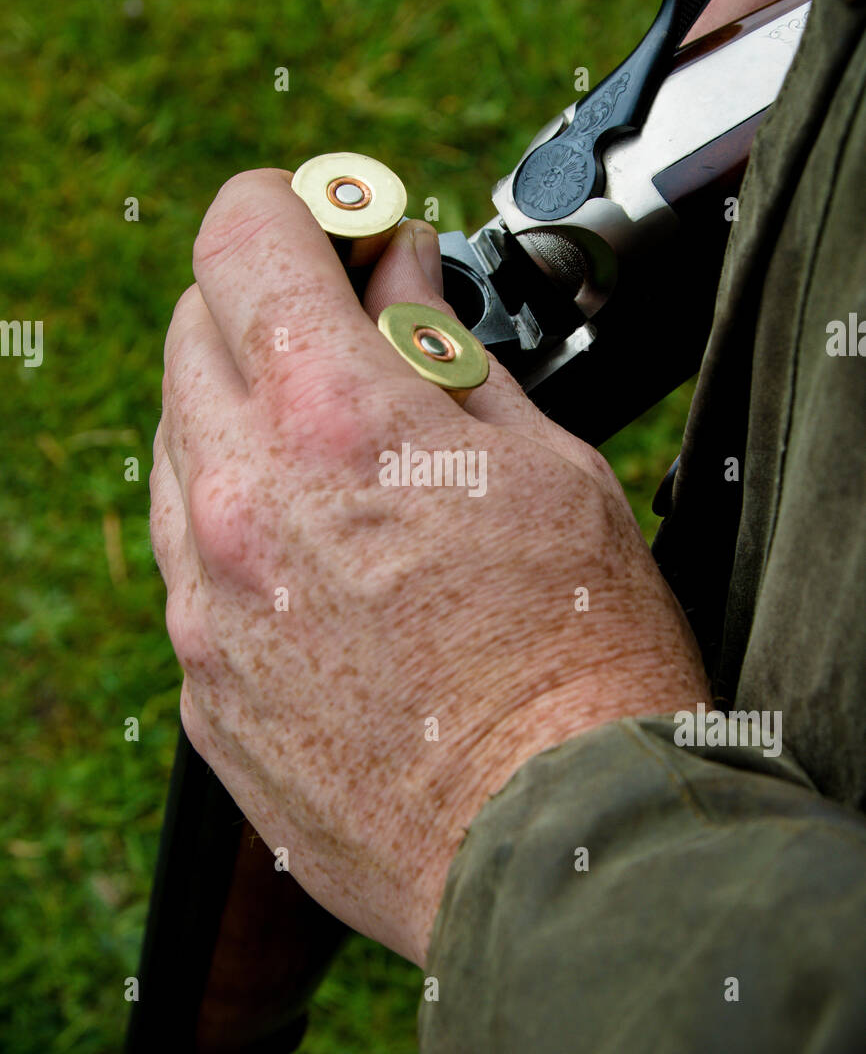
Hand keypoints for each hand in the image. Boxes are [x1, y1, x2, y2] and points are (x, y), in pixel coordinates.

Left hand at [151, 168, 709, 965]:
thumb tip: (399, 273)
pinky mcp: (202, 686)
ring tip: (345, 469)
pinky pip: (190, 562)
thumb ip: (447, 353)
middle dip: (261, 310)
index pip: (242, 238)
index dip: (287, 207)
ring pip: (175, 448)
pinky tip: (323, 565)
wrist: (556, 846)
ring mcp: (204, 604)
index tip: (330, 225)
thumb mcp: (548, 465)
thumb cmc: (583, 660)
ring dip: (242, 421)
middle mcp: (241, 503)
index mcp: (334, 420)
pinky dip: (237, 528)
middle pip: (189, 334)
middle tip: (348, 341)